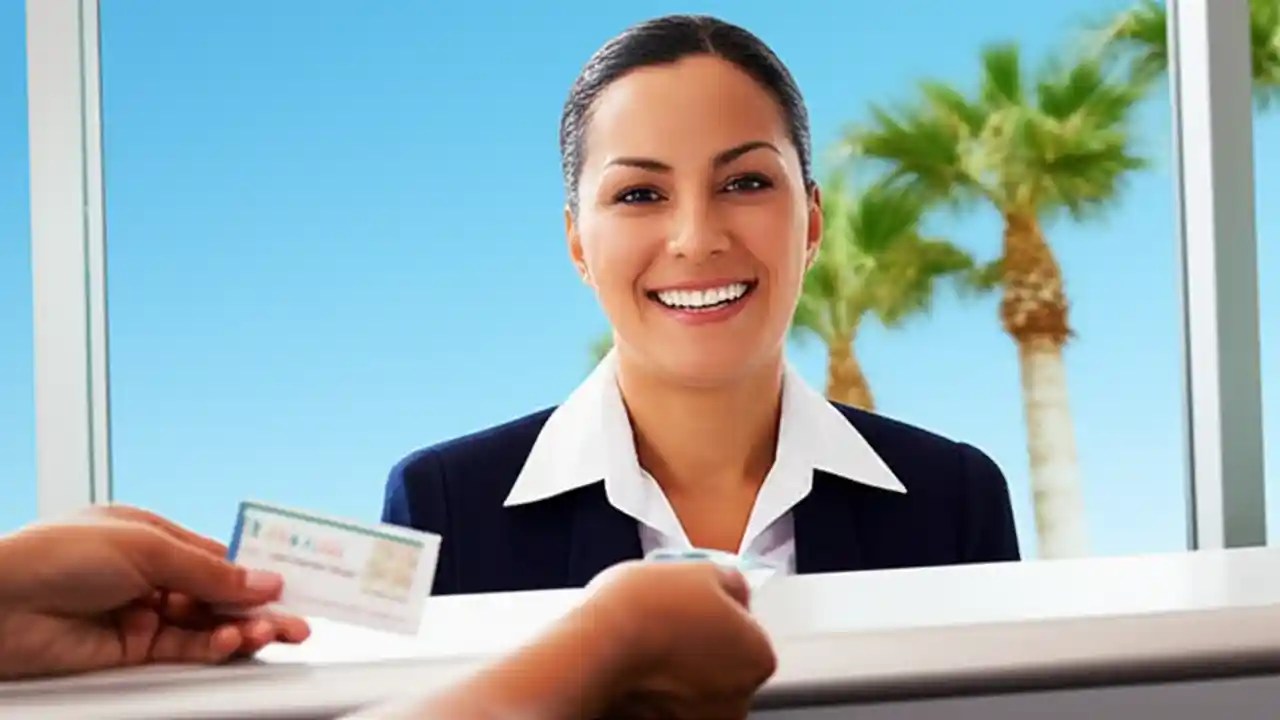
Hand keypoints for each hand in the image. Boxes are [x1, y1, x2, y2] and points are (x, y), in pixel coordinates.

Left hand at [0, 504, 309, 679]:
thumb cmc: (56, 555)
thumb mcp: (146, 548)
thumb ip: (208, 571)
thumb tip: (262, 581)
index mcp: (150, 536)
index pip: (217, 556)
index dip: (255, 570)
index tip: (291, 581)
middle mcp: (148, 575)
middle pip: (218, 594)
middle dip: (259, 607)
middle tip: (297, 621)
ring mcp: (140, 613)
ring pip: (206, 625)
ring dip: (241, 630)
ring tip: (270, 634)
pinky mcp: (131, 651)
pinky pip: (184, 650)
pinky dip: (213, 647)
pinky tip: (232, 642)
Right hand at [584, 561, 776, 718]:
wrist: (595, 648)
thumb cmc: (644, 611)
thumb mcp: (699, 571)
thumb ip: (730, 584)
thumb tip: (732, 588)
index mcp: (758, 657)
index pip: (747, 630)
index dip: (717, 612)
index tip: (694, 604)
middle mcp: (738, 698)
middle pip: (723, 664)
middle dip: (699, 646)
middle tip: (667, 622)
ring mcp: (701, 719)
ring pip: (693, 689)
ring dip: (676, 672)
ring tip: (645, 645)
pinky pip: (665, 707)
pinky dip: (654, 693)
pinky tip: (634, 670)